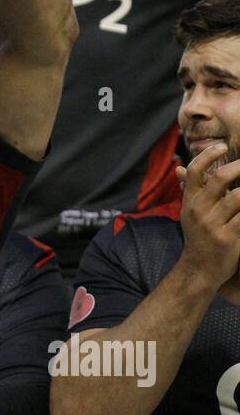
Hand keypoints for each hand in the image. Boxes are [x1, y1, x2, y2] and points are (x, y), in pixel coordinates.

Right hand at [177, 141, 239, 287]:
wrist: (199, 269)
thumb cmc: (198, 236)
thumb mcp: (189, 212)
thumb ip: (190, 189)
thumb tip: (180, 169)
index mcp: (190, 201)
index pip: (195, 170)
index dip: (209, 154)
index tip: (222, 145)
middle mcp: (199, 210)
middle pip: (220, 179)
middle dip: (239, 167)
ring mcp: (213, 225)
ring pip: (238, 197)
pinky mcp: (228, 239)